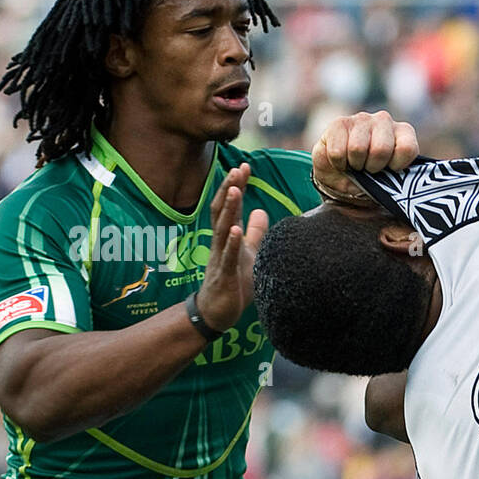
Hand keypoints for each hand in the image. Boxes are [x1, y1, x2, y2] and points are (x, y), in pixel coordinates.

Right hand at [197, 163, 268, 331]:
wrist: (217, 313)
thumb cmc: (233, 283)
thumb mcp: (248, 254)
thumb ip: (254, 234)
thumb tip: (260, 210)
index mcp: (228, 237)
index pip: (230, 206)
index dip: (236, 186)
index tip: (244, 166)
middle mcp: (221, 243)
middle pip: (222, 211)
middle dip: (229, 189)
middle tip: (237, 168)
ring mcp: (220, 258)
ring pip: (223, 229)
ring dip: (229, 209)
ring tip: (234, 189)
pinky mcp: (224, 275)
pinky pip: (227, 257)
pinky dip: (232, 243)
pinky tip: (236, 229)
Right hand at [312, 111, 418, 204]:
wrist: (340, 173)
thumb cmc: (369, 176)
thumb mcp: (386, 181)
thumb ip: (394, 179)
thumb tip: (388, 181)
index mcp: (403, 133)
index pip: (407, 148)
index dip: (396, 166)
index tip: (389, 170)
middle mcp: (385, 121)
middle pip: (381, 148)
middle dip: (372, 167)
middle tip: (369, 169)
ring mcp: (362, 119)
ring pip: (357, 148)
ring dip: (354, 164)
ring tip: (355, 163)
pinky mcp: (340, 123)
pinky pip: (338, 151)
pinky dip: (338, 163)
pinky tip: (342, 160)